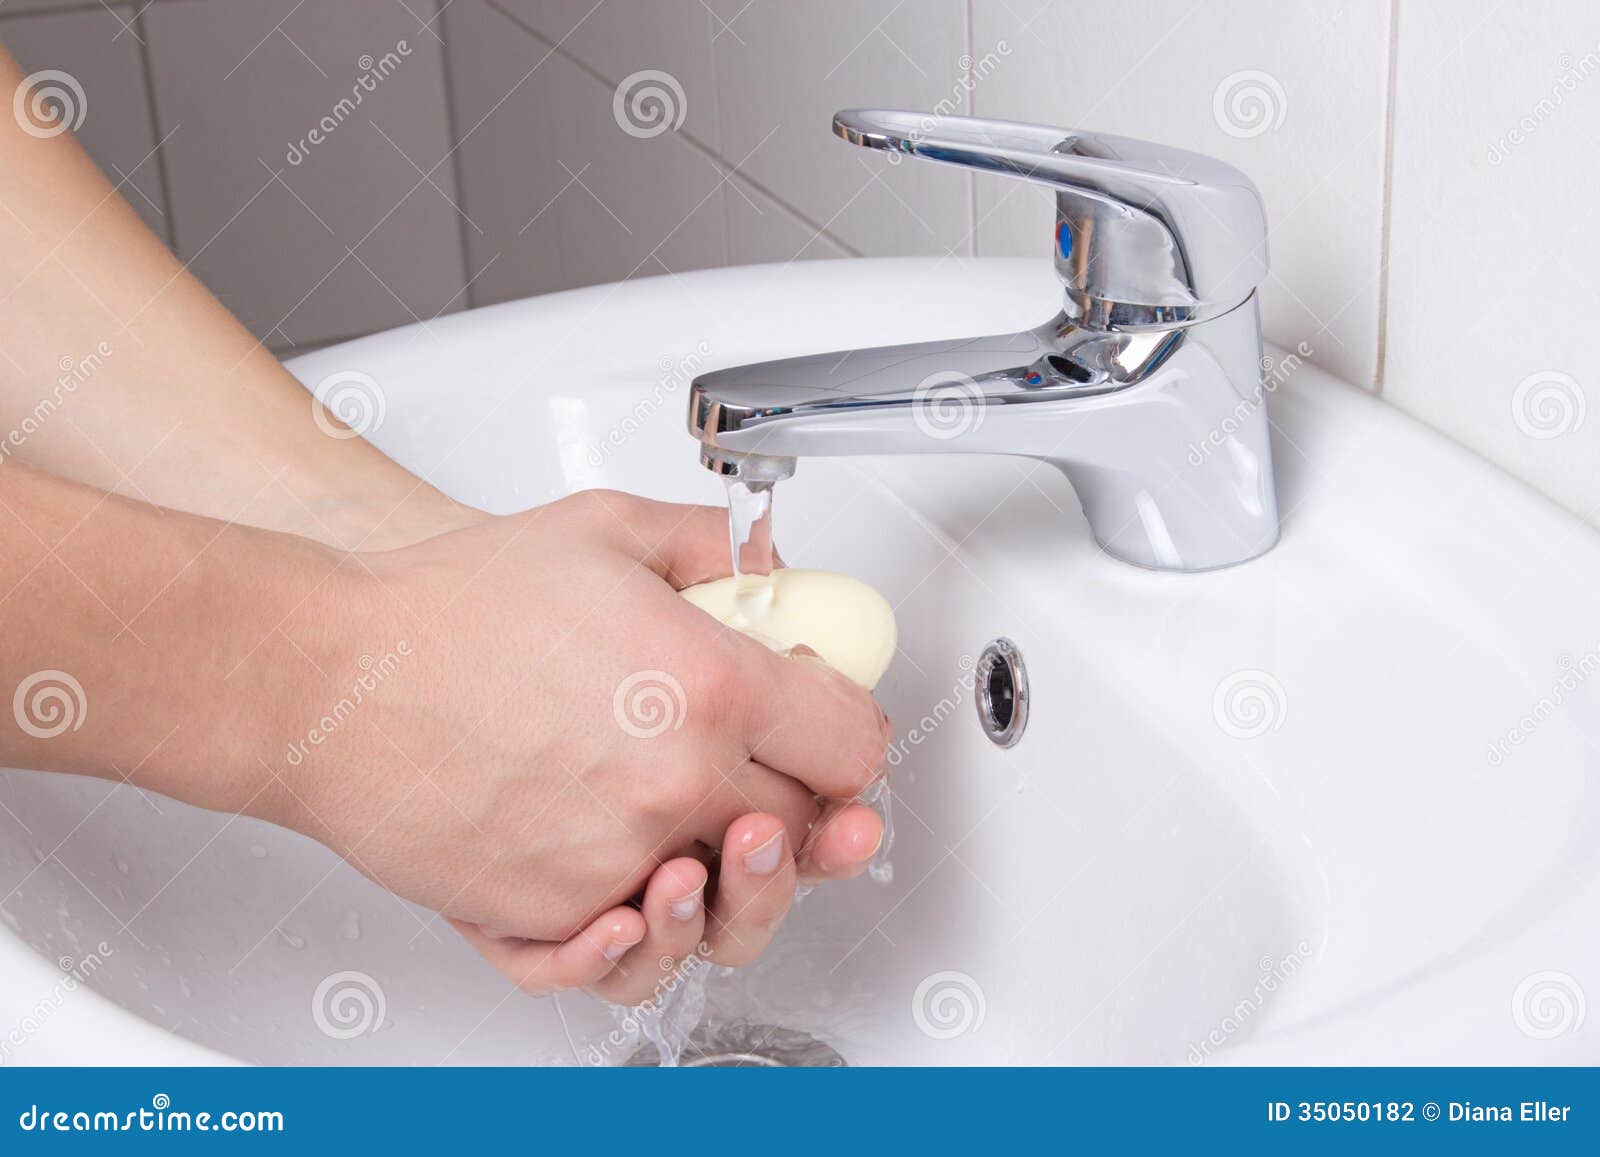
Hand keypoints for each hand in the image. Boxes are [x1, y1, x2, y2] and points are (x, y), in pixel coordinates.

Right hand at [271, 489, 888, 996]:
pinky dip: (644, 943)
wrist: (330, 677)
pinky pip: (627, 959)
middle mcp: (674, 786)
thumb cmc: (448, 606)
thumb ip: (712, 545)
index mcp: (710, 687)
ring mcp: (613, 861)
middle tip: (779, 780)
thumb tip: (773, 565)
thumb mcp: (603, 530)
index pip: (851, 744)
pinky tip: (647, 906)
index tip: (825, 723)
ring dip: (743, 884)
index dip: (850, 731)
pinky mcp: (548, 913)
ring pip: (729, 912)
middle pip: (803, 832)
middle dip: (806, 805)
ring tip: (724, 843)